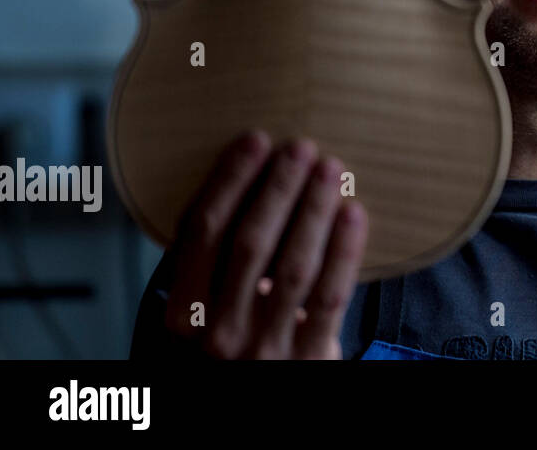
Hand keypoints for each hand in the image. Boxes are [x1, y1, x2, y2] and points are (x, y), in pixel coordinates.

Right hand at [162, 130, 368, 358]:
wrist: (251, 397)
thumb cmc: (231, 339)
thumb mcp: (203, 308)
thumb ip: (208, 259)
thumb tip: (236, 175)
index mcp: (182, 312)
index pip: (203, 232)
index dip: (229, 182)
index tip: (254, 139)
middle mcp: (217, 332)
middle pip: (251, 243)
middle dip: (278, 189)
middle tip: (300, 146)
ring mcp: (264, 347)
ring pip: (294, 266)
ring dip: (314, 210)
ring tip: (330, 168)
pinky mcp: (308, 358)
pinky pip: (330, 296)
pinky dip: (344, 251)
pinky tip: (354, 213)